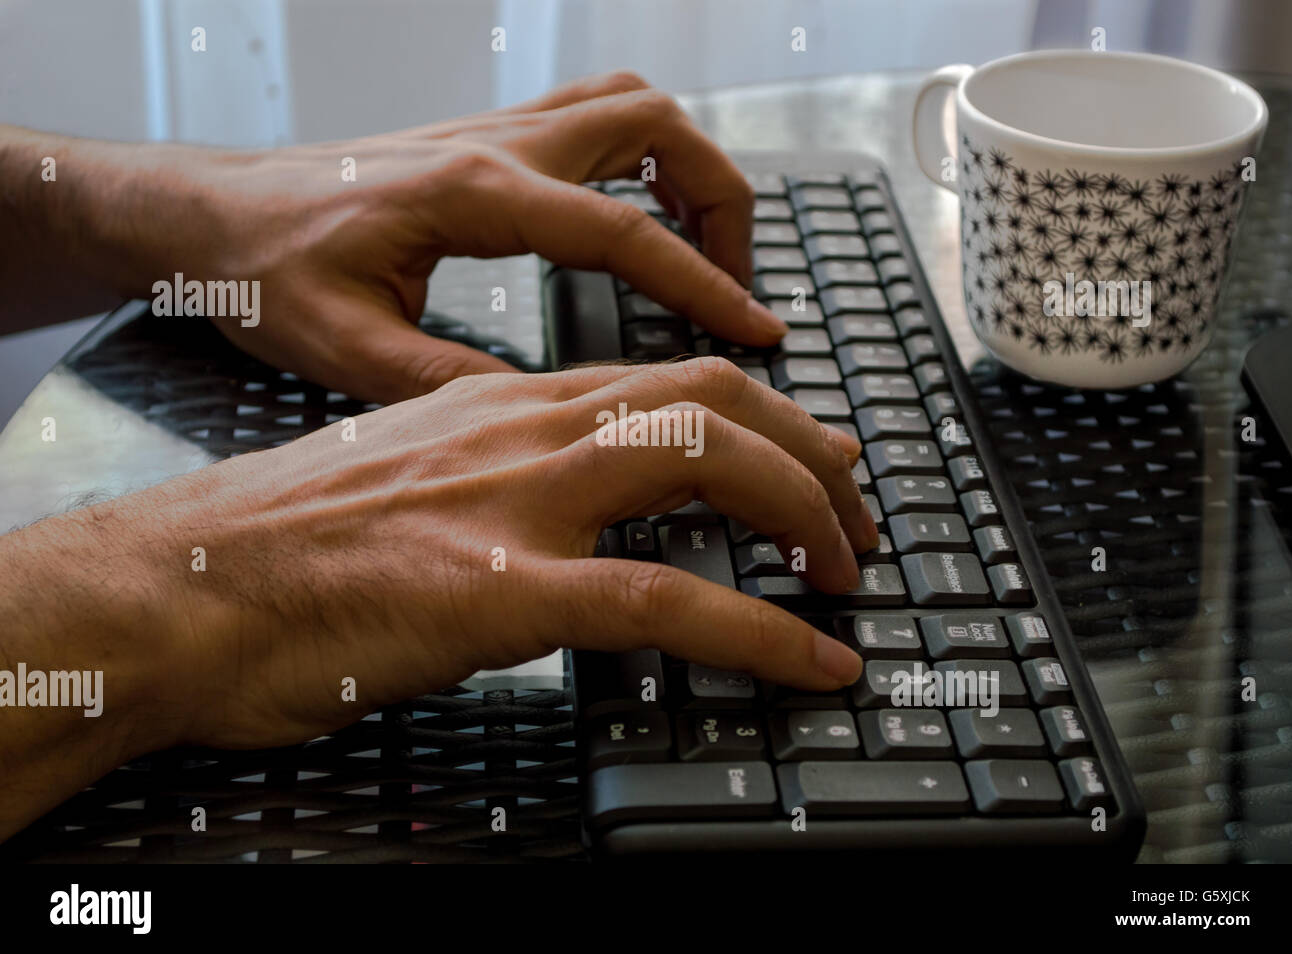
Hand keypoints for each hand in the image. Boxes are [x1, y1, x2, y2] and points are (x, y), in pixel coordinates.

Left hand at [88, 73, 786, 402]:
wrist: (204, 212)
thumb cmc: (261, 272)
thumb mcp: (348, 351)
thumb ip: (448, 385)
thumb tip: (546, 420)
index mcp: (470, 195)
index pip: (624, 229)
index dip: (704, 283)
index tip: (758, 328)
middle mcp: (491, 145)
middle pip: (654, 126)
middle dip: (720, 201)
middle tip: (738, 282)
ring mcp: (488, 131)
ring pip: (630, 106)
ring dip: (687, 167)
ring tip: (708, 247)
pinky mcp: (481, 141)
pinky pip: (592, 118)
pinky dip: (642, 160)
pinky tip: (639, 217)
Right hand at [133, 358, 872, 747]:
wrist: (178, 586)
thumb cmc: (279, 546)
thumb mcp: (408, 479)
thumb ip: (498, 477)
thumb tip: (568, 514)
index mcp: (503, 406)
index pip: (669, 380)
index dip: (763, 416)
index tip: (810, 456)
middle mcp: (523, 429)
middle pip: (713, 399)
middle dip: (809, 453)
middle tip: (853, 513)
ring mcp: (515, 502)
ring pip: (708, 462)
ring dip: (804, 513)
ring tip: (846, 571)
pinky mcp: (498, 589)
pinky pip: (665, 602)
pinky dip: (759, 634)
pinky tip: (813, 664)